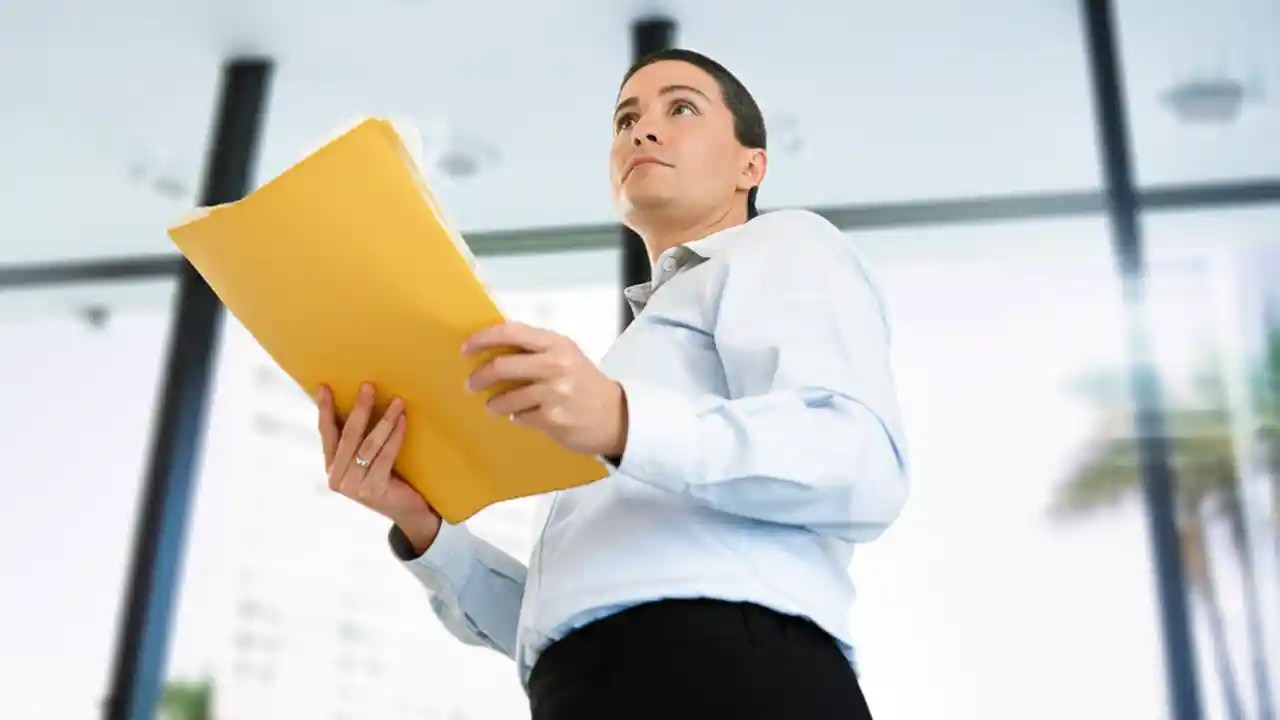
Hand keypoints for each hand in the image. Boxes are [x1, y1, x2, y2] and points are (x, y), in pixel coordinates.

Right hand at [317, 382, 440, 553]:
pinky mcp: (373, 490)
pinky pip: (385, 456)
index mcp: (331, 468)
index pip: (326, 433)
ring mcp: (354, 487)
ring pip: (369, 445)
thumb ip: (357, 440)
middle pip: (348, 436)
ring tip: (397, 401)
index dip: (324, 410)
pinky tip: (403, 420)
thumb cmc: (388, 478)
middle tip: (368, 386)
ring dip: (384, 420)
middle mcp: (337, 478)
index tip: (324, 387)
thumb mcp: (367, 460)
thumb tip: (359, 400)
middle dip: (359, 409)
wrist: (408, 511)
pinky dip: (395, 436)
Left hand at [463, 322, 627, 456]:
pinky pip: (520, 417)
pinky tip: (520, 416)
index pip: (511, 332)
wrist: (616, 416)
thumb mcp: (565, 356)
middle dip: (479, 376)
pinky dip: (515, 417)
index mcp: (556, 343)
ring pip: (507, 397)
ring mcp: (555, 392)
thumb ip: (535, 350)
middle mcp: (556, 364)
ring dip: (495, 403)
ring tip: (494, 405)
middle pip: (502, 366)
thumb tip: (491, 350)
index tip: (466, 349)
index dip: (483, 339)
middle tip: (471, 384)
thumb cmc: (585, 384)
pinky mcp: (554, 418)